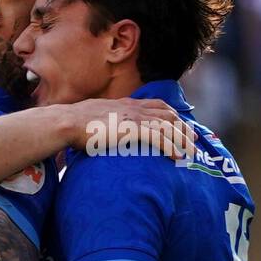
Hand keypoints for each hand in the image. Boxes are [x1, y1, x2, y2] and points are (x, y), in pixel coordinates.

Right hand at [62, 97, 197, 159]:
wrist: (67, 122)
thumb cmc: (72, 124)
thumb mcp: (91, 117)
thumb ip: (102, 121)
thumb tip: (98, 130)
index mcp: (125, 104)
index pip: (156, 105)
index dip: (171, 114)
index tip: (179, 123)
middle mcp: (134, 108)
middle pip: (168, 114)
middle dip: (183, 126)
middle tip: (193, 138)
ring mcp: (134, 118)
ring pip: (169, 126)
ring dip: (183, 139)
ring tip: (191, 151)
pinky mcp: (133, 130)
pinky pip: (160, 138)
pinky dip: (172, 147)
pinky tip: (178, 157)